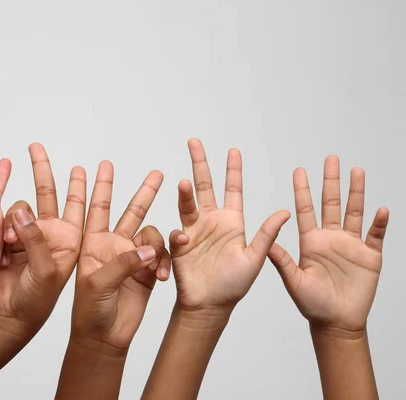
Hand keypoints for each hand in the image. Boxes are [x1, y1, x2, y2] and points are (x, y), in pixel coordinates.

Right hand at [0, 143, 85, 332]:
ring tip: (22, 196)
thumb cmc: (38, 302)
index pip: (96, 208)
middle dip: (50, 170)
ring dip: (26, 202)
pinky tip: (6, 247)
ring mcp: (35, 234)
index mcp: (78, 242)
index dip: (102, 187)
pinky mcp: (12, 238)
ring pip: (31, 204)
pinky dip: (8, 225)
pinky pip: (10, 218)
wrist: (10, 317)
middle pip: (60, 194)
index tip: (104, 165)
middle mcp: (58, 235)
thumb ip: (38, 242)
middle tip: (38, 146)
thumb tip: (23, 213)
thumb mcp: (51, 274)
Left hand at [73, 161, 168, 350]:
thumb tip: (147, 250)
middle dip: (143, 193)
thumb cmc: (88, 311)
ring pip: (148, 233)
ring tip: (154, 257)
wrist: (105, 337)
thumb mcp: (95, 284)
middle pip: (128, 212)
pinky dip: (164, 261)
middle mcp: (112, 246)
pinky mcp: (147, 272)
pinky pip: (161, 256)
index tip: (100, 164)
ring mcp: (130, 258)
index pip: (94, 208)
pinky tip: (159, 276)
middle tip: (157, 175)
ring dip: (156, 238)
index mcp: (91, 244)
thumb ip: (121, 264)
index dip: (96, 186)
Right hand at [169, 139, 289, 313]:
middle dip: (200, 164)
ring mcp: (193, 231)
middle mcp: (211, 221)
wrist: (210, 305)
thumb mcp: (255, 258)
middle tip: (194, 142)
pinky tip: (183, 239)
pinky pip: (178, 233)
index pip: (232, 189)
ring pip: (187, 204)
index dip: (232, 170)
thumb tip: (286, 211)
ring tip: (184, 182)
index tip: (233, 150)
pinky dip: (179, 234)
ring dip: (185, 193)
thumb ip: (267, 235)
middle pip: (204, 186)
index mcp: (232, 222)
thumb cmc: (233, 285)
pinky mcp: (180, 245)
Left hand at [268, 156, 388, 331]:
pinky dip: (379, 223)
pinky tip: (381, 210)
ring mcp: (350, 245)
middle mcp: (330, 238)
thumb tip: (266, 243)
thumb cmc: (312, 304)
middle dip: (331, 181)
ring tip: (356, 171)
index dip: (302, 190)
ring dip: (356, 193)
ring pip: (354, 212)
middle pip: (331, 203)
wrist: (335, 322)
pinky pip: (376, 236)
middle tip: (331, 159)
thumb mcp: (294, 281)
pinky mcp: (369, 256)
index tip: (299, 170)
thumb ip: (282, 261)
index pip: (305, 210)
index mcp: (310, 242)